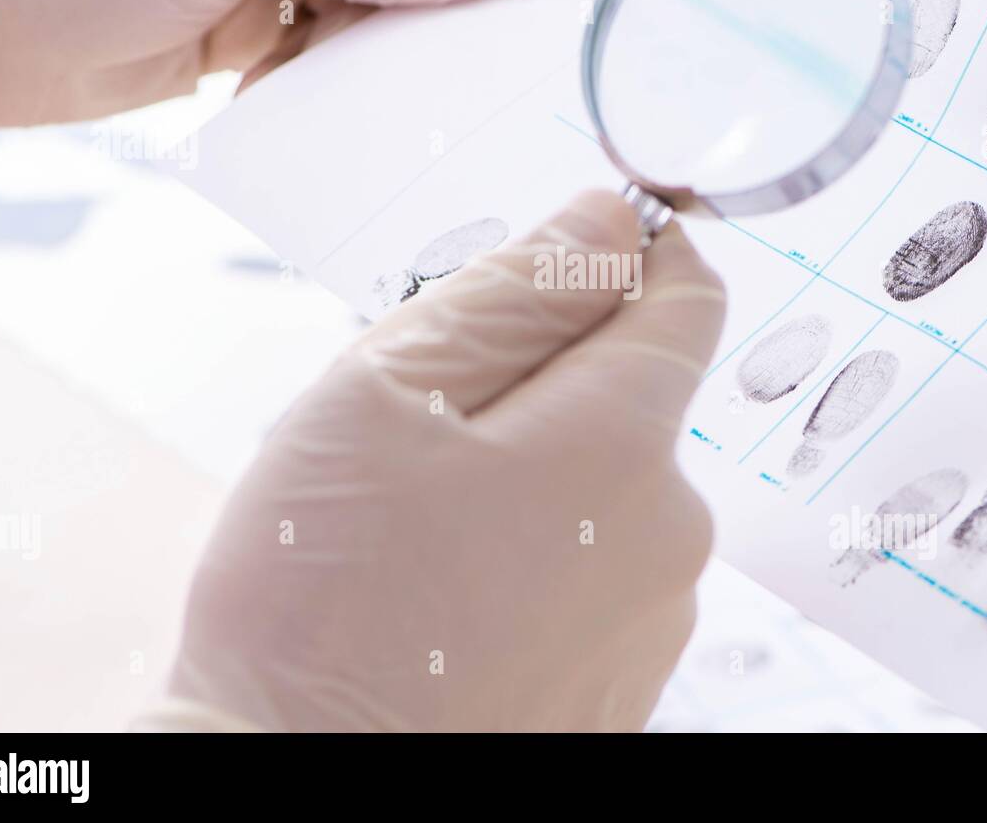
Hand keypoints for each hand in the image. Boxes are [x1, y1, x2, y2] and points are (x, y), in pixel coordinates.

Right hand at [158, 191, 725, 731]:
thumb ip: (516, 293)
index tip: (554, 263)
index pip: (686, 297)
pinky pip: (598, 564)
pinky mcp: (625, 675)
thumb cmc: (322, 593)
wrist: (300, 785)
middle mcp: (672, 532)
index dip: (627, 256)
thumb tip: (611, 220)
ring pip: (610, 483)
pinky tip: (451, 591)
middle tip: (425, 430)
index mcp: (623, 444)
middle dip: (544, 376)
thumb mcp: (388, 393)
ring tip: (424, 527)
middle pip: (636, 394)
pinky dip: (539, 547)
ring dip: (535, 468)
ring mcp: (655, 615)